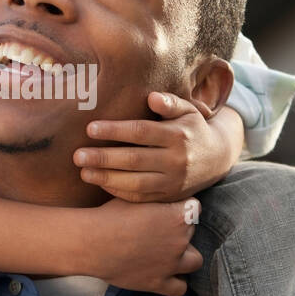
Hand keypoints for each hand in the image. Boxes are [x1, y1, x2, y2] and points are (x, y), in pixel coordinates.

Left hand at [73, 94, 241, 201]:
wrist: (217, 158)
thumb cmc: (192, 128)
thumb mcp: (187, 110)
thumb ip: (169, 102)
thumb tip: (151, 98)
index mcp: (178, 135)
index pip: (141, 132)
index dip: (114, 130)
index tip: (90, 128)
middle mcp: (176, 161)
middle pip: (134, 160)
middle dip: (103, 158)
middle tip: (77, 155)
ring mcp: (173, 182)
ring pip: (135, 183)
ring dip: (106, 178)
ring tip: (83, 172)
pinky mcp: (169, 197)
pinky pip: (140, 198)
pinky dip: (119, 192)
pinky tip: (100, 183)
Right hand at [92, 197, 201, 295]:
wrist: (92, 243)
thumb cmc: (111, 215)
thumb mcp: (137, 197)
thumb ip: (158, 200)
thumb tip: (164, 199)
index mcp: (178, 216)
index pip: (194, 208)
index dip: (182, 208)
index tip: (169, 208)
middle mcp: (181, 240)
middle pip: (192, 232)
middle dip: (180, 230)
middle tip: (159, 229)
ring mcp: (172, 264)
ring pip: (195, 261)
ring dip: (186, 256)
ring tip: (169, 252)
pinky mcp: (159, 283)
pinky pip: (181, 288)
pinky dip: (176, 282)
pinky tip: (166, 274)